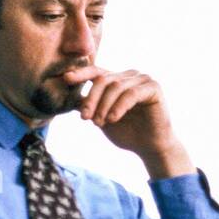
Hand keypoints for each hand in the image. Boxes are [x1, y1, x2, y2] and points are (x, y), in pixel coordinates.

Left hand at [62, 65, 178, 158]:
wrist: (149, 147)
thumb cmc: (125, 132)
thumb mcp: (99, 118)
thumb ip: (86, 106)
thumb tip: (66, 96)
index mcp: (115, 79)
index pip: (95, 71)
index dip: (80, 73)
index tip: (66, 79)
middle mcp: (128, 76)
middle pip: (102, 80)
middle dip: (91, 99)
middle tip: (84, 117)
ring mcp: (142, 79)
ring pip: (115, 87)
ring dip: (104, 106)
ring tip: (99, 123)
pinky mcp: (153, 88)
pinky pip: (131, 94)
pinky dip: (119, 106)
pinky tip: (112, 119)